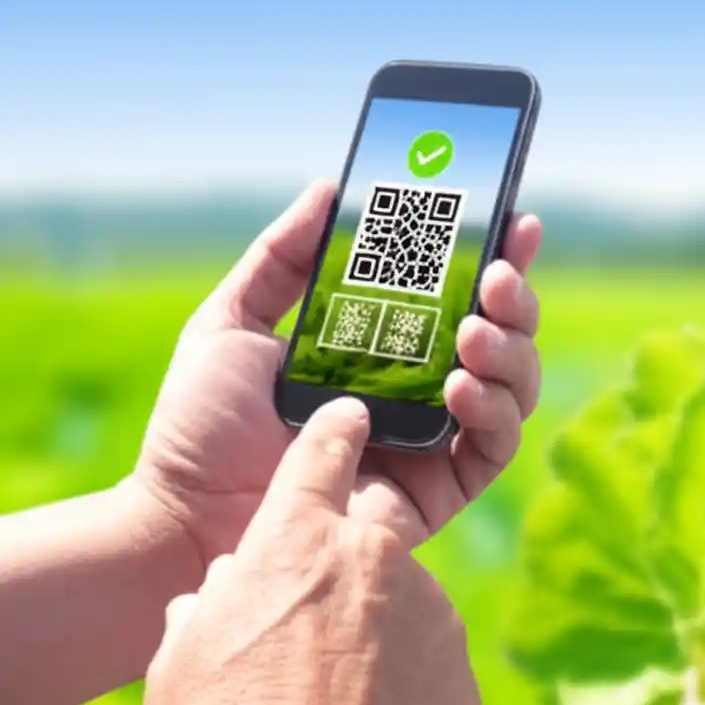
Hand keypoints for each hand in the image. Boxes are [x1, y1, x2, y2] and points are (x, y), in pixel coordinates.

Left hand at [132, 181, 541, 568]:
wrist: (189, 516)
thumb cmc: (202, 425)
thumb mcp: (232, 321)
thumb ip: (283, 257)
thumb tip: (331, 187)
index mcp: (381, 347)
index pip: (455, 296)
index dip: (492, 257)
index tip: (509, 218)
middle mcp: (419, 389)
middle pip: (500, 336)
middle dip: (513, 298)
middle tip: (496, 273)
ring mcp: (435, 439)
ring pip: (515, 387)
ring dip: (510, 350)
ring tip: (474, 330)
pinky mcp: (442, 489)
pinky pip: (496, 447)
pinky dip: (494, 411)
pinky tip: (461, 386)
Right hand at [145, 398, 479, 704]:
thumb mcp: (186, 659)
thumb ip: (211, 604)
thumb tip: (223, 589)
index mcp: (298, 538)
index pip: (324, 452)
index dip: (335, 431)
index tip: (352, 415)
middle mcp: (373, 555)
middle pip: (365, 541)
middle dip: (344, 573)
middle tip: (311, 631)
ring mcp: (426, 607)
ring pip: (399, 602)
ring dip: (373, 633)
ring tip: (333, 690)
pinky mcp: (460, 662)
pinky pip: (427, 654)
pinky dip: (404, 676)